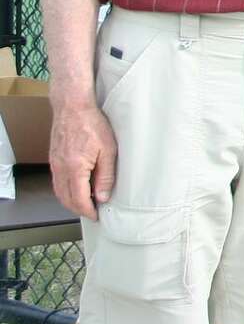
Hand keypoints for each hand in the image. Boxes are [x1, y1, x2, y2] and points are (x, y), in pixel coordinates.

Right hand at [49, 100, 116, 218]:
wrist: (73, 107)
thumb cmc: (93, 124)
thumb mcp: (108, 150)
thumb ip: (105, 176)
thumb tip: (102, 197)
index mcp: (74, 169)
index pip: (78, 199)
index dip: (87, 211)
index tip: (97, 216)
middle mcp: (60, 169)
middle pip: (66, 199)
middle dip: (79, 209)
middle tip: (92, 212)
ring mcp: (55, 164)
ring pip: (59, 192)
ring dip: (71, 201)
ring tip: (86, 203)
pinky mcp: (54, 159)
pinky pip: (57, 182)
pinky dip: (65, 190)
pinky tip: (77, 188)